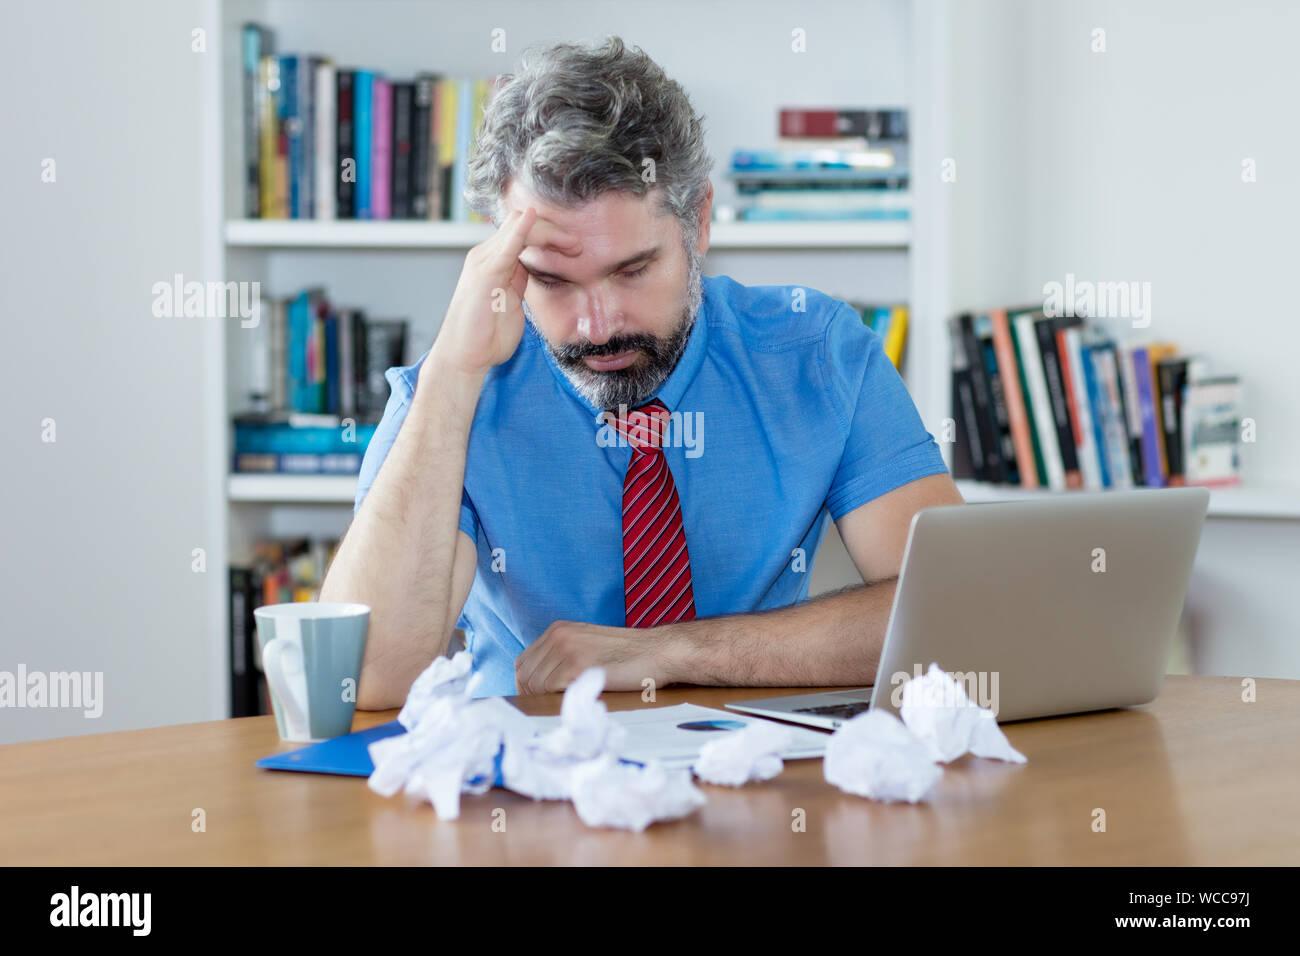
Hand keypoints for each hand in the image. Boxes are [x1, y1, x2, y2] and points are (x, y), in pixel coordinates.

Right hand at [428, 206, 581, 377]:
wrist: (464, 357)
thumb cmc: (487, 336)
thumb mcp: (511, 302)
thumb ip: (519, 283)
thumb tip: (536, 273)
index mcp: (495, 262)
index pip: (523, 232)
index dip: (550, 235)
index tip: (574, 250)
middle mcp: (487, 256)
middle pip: (522, 224)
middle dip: (553, 231)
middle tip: (577, 246)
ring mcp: (484, 263)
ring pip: (517, 229)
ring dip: (547, 233)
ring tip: (571, 244)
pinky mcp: (485, 274)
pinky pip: (505, 247)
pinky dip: (520, 231)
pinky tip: (532, 218)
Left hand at [514, 620, 681, 695]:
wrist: (658, 652)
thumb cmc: (628, 657)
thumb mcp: (587, 647)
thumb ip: (563, 658)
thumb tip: (539, 686)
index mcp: (557, 630)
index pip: (523, 663)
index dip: (527, 685)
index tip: (540, 700)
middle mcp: (558, 635)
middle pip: (525, 675)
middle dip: (532, 696)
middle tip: (551, 709)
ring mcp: (567, 648)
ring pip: (535, 684)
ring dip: (546, 700)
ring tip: (568, 703)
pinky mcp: (577, 664)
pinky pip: (551, 689)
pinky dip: (559, 699)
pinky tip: (577, 699)